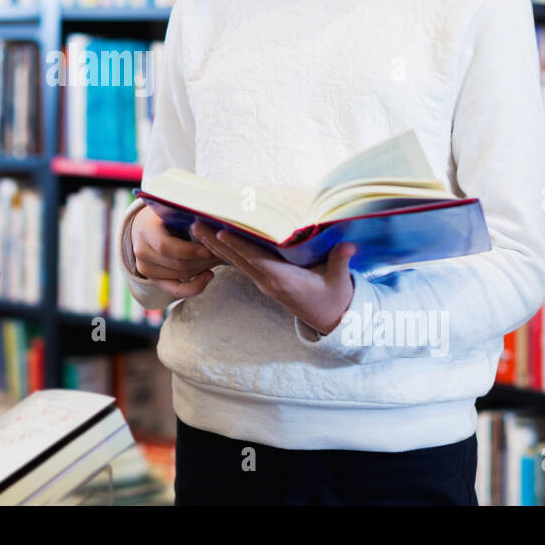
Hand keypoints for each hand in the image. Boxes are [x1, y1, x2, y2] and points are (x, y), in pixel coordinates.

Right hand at [131, 206, 226, 299]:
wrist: (146, 226)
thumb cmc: (165, 214)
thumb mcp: (172, 208)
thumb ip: (187, 214)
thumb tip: (216, 220)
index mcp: (145, 230)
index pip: (165, 247)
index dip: (189, 250)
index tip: (210, 248)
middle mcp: (141, 252)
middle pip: (177, 264)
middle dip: (203, 260)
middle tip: (223, 252)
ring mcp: (146, 269)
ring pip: (181, 275)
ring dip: (203, 268)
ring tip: (219, 258)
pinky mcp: (154, 280)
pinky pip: (176, 290)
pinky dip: (195, 287)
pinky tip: (209, 275)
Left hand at [190, 221, 355, 335]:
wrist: (331, 319)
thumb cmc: (335, 297)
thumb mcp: (340, 281)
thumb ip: (340, 262)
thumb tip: (349, 246)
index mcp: (285, 281)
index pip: (258, 261)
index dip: (240, 247)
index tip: (222, 233)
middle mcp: (269, 282)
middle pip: (238, 260)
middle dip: (216, 243)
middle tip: (196, 224)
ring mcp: (264, 283)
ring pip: (235, 263)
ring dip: (215, 246)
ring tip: (196, 229)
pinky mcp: (263, 282)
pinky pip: (240, 266)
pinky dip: (226, 252)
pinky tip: (213, 240)